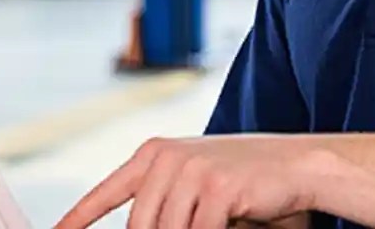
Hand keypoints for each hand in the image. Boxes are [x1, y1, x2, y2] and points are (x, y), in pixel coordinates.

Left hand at [54, 134, 316, 228]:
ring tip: (209, 222)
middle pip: (139, 225)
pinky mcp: (215, 188)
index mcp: (154, 153)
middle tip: (184, 228)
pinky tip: (222, 226)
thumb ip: (163, 204)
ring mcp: (190, 170)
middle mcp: (166, 158)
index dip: (78, 218)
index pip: (107, 193)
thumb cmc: (244, 180)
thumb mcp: (193, 184)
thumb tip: (140, 225)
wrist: (296, 164)